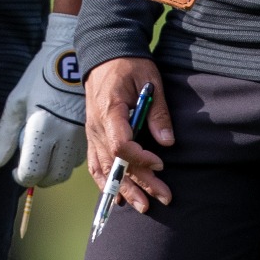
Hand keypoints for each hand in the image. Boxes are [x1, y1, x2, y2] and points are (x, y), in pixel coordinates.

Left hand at [0, 14, 85, 186]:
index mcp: (42, 127)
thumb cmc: (39, 77)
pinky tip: (58, 144)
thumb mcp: (16, 102)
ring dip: (53, 169)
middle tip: (30, 166)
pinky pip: (78, 157)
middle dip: (38, 178)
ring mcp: (80, 135)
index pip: (32, 172)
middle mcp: (63, 135)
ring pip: (67, 170)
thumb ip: (5, 135)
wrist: (70, 58)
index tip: (16, 171)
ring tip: (43, 154)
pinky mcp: (90, 131)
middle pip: (52, 177)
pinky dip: (66, 158)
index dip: (21, 177)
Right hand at [83, 57, 173, 212]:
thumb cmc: (129, 65)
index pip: (120, 144)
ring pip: (104, 168)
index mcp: (110, 110)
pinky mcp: (93, 135)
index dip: (140, 159)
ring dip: (123, 189)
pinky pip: (95, 164)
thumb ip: (157, 111)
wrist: (104, 54)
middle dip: (140, 183)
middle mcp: (97, 125)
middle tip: (163, 197)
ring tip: (143, 206)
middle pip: (115, 162)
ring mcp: (92, 132)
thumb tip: (167, 142)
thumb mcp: (150, 80)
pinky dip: (105, 183)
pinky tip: (119, 198)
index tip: (161, 164)